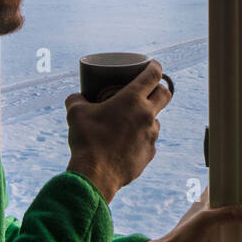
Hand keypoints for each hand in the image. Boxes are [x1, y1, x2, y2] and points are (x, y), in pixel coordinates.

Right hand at [65, 60, 172, 204]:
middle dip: (159, 88)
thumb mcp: (75, 113)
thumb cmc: (86, 141)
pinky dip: (140, 138)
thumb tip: (77, 97)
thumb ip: (76, 99)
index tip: (151, 65)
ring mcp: (151, 136)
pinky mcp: (150, 154)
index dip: (154, 66)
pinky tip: (126, 143)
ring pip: (156, 120)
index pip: (154, 74)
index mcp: (132, 99)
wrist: (95, 176)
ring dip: (146, 117)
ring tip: (130, 121)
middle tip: (147, 90)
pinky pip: (148, 141)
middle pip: (165, 94)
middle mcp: (147, 115)